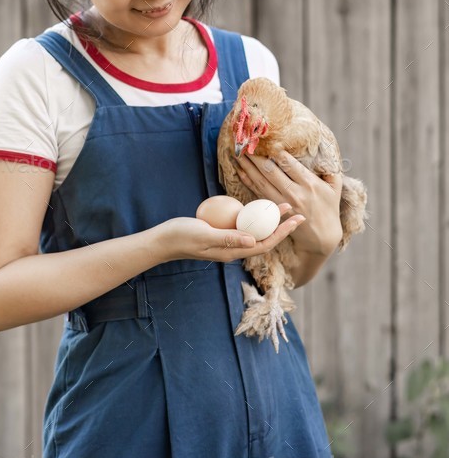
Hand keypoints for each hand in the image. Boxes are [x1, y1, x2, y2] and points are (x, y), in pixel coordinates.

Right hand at [156, 204, 305, 263]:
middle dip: (281, 226)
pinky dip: (251, 216)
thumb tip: (254, 242)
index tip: (296, 219)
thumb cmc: (180, 237)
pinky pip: (241, 226)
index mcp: (232, 252)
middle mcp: (232, 249)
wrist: (162, 241)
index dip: (282, 232)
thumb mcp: (204, 235)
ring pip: (253, 231)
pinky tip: (254, 205)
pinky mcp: (219, 233)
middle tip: (296, 210)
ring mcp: (226, 242)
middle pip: (263, 238)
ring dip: (268, 220)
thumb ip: (228, 238)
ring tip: (280, 205)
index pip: (264, 244)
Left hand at [233, 150, 342, 256]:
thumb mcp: (335, 188)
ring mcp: (282, 203)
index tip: (265, 139)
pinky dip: (248, 180)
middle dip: (257, 156)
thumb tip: (323, 150)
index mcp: (309, 184)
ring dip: (248, 166)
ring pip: (261, 181)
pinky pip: (258, 193)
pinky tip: (240, 170)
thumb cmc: (329, 209)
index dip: (275, 151)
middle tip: (245, 142)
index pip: (289, 163)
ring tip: (238, 153)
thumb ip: (330, 170)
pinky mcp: (274, 211)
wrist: (322, 237)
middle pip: (270, 171)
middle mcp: (294, 193)